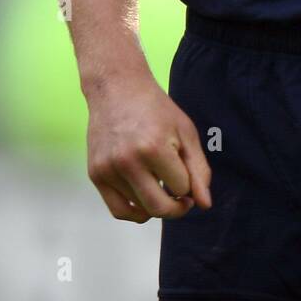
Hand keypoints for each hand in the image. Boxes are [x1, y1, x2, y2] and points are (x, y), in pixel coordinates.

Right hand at [87, 70, 212, 222]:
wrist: (116, 89)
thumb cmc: (156, 109)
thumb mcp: (186, 132)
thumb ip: (199, 170)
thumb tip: (205, 205)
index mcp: (154, 147)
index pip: (181, 188)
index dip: (188, 183)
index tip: (187, 173)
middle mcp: (128, 161)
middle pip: (159, 208)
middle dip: (177, 208)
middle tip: (182, 198)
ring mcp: (108, 169)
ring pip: (140, 210)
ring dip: (156, 203)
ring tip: (160, 183)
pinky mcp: (95, 174)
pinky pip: (118, 210)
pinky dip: (135, 212)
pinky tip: (145, 200)